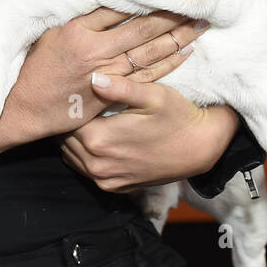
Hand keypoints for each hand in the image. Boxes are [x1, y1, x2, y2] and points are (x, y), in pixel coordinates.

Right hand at [0, 7, 208, 154]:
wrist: (24, 108)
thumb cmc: (34, 67)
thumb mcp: (50, 34)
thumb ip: (80, 19)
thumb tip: (110, 0)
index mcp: (77, 30)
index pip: (119, 7)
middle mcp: (94, 50)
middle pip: (142, 28)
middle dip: (171, 15)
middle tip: (196, 3)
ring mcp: (105, 74)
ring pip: (149, 52)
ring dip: (177, 37)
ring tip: (199, 24)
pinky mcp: (111, 92)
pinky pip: (146, 76)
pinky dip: (168, 64)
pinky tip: (184, 52)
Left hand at [60, 80, 239, 190]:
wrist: (201, 148)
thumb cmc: (177, 116)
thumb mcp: (152, 95)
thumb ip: (120, 87)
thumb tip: (93, 78)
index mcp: (100, 140)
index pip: (66, 121)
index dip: (68, 105)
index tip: (73, 90)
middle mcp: (98, 166)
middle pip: (65, 140)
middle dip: (68, 122)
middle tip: (76, 103)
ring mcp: (106, 180)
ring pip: (72, 157)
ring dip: (75, 139)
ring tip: (85, 119)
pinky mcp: (116, 188)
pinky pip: (86, 171)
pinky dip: (86, 156)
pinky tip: (98, 138)